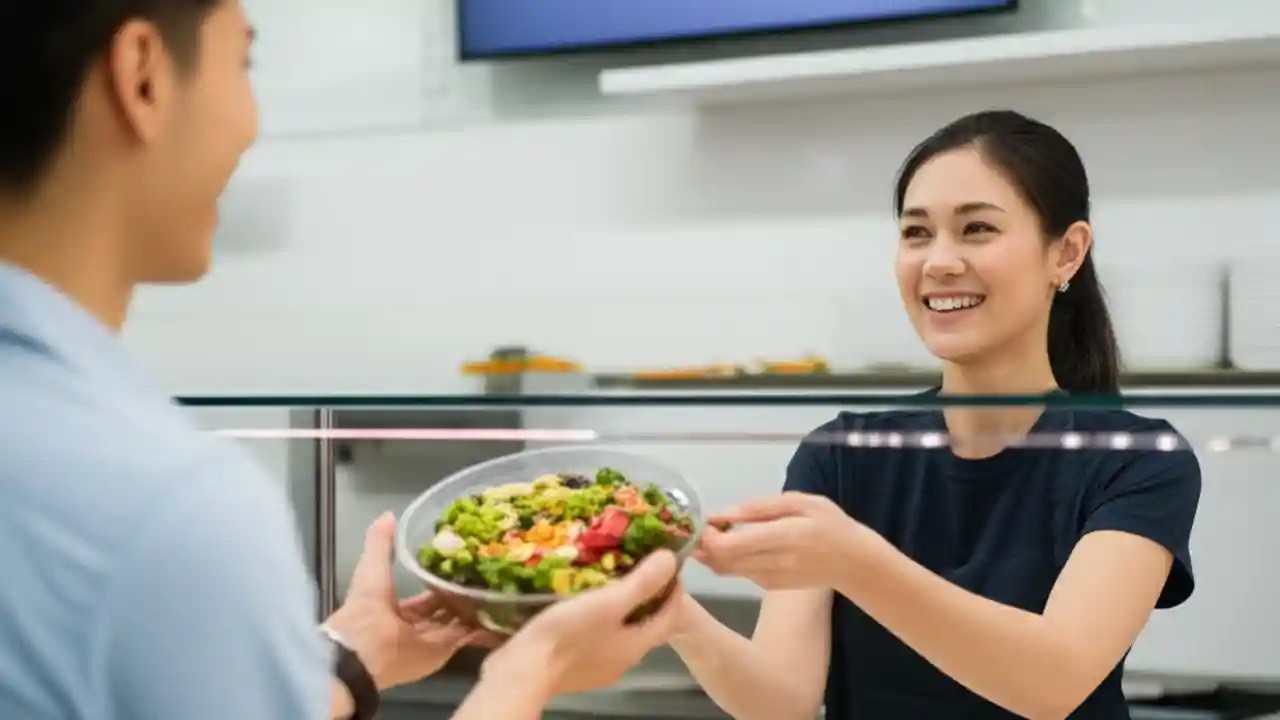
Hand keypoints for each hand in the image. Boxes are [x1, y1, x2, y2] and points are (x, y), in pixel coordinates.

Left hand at [324, 512, 494, 689]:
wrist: (365, 644)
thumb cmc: (369, 603)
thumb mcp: (373, 565)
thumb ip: (381, 542)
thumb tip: (389, 513)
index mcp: (401, 607)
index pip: (429, 594)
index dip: (444, 581)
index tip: (465, 563)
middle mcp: (419, 624)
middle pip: (447, 609)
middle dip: (464, 597)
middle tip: (490, 576)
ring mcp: (432, 640)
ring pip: (460, 623)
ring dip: (476, 610)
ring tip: (501, 590)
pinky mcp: (444, 652)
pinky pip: (467, 638)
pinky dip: (482, 628)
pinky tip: (500, 612)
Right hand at [481, 550, 682, 697]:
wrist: (523, 672)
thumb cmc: (568, 634)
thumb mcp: (608, 601)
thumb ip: (641, 582)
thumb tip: (671, 559)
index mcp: (637, 644)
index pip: (671, 615)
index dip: (674, 588)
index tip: (668, 564)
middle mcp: (624, 660)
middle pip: (648, 624)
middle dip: (649, 596)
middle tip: (640, 566)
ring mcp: (600, 668)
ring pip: (623, 632)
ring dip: (624, 608)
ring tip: (612, 580)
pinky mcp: (578, 669)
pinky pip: (600, 640)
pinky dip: (603, 621)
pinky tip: (586, 607)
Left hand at [694, 492, 870, 590]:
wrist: (854, 563)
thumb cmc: (830, 525)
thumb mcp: (801, 503)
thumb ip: (761, 508)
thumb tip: (724, 514)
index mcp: (782, 537)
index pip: (729, 546)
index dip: (708, 537)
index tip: (708, 521)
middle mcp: (772, 563)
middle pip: (720, 561)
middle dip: (703, 545)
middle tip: (706, 527)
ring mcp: (770, 579)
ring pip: (725, 570)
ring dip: (713, 554)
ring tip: (720, 533)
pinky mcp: (769, 586)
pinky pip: (739, 573)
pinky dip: (729, 560)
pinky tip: (738, 545)